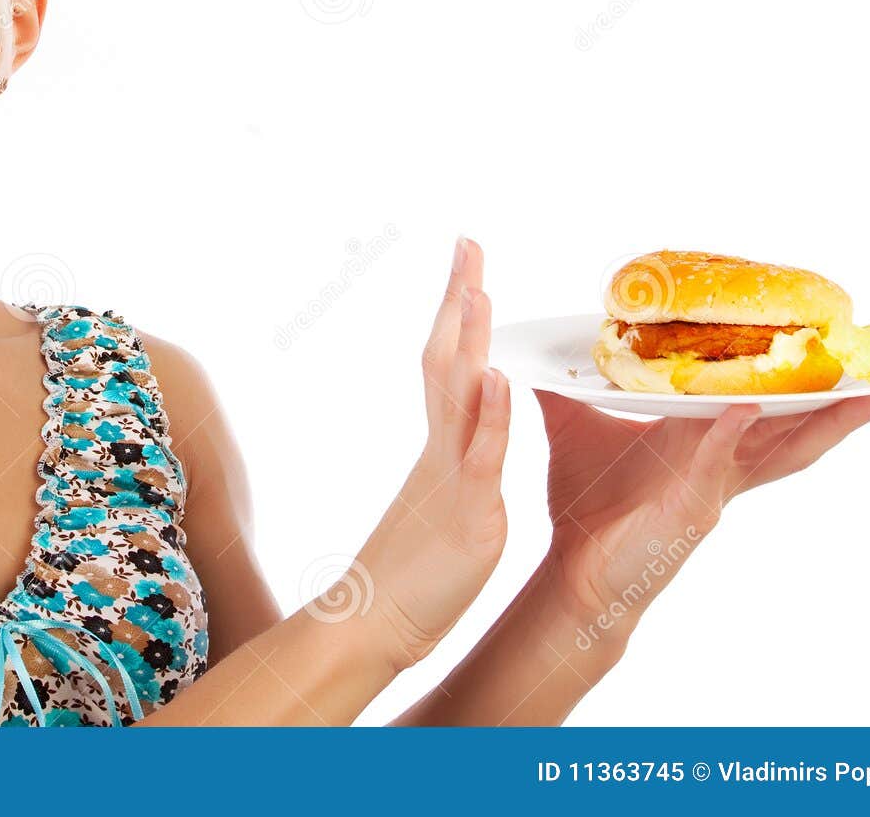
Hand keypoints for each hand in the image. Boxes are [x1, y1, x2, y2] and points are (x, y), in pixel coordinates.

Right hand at [355, 236, 511, 672]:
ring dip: (469, 339)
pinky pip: (480, 457)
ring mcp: (450, 476)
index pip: (446, 362)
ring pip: (458, 395)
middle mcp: (441, 448)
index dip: (457, 312)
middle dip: (459, 299)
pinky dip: (488, 415)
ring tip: (478, 287)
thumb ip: (457, 455)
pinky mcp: (468, 512)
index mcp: (440, 445)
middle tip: (469, 245)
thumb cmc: (409, 569)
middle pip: (445, 358)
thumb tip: (472, 417)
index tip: (468, 264)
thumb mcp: (440, 500)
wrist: (372, 623)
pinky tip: (497, 376)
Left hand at [533, 373, 869, 642]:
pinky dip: (730, 437)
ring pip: (786, 448)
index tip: (867, 349)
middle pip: (808, 426)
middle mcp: (727, 464)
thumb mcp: (580, 430)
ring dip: (830, 417)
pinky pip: (715, 466)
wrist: (572, 569)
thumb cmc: (588, 506)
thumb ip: (572, 389)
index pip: (777, 403)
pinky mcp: (691, 511)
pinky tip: (746, 409)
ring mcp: (716, 488)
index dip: (820, 381)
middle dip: (864, 401)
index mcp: (710, 440)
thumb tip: (545, 349)